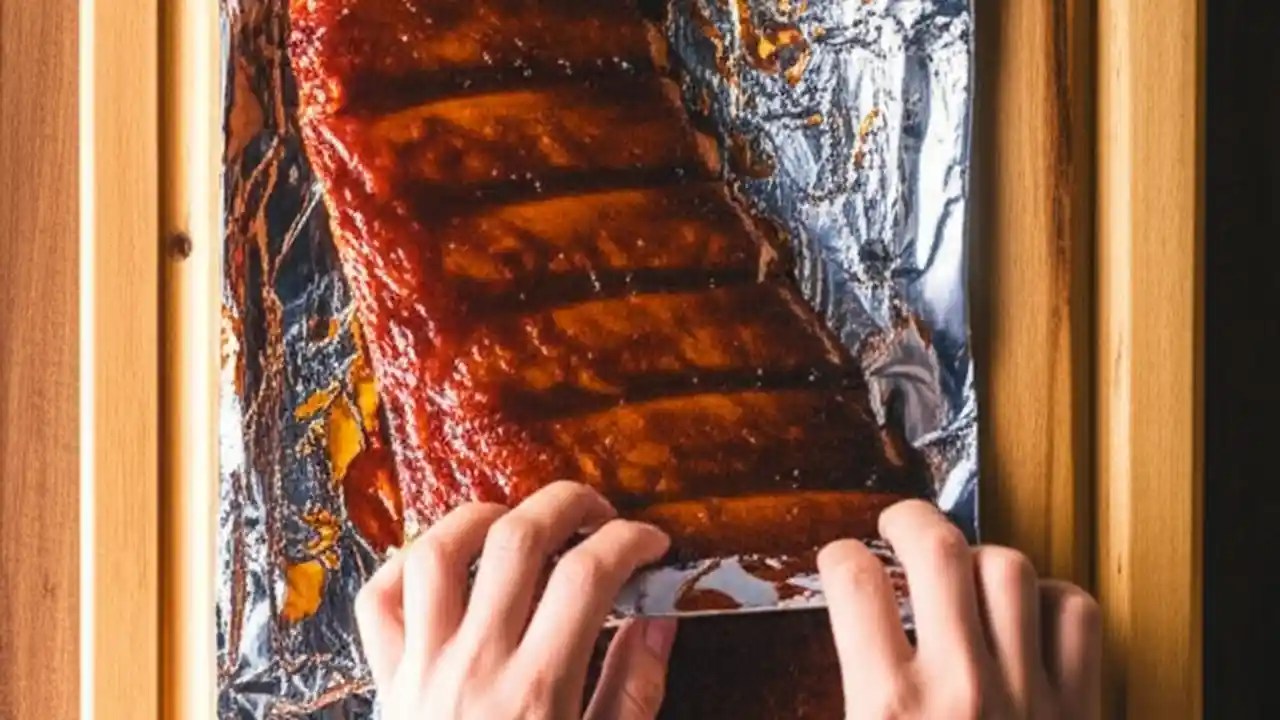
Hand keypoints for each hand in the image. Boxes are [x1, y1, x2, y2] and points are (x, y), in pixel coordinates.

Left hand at [355, 481, 678, 719]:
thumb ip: (631, 692)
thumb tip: (657, 623)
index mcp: (536, 690)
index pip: (588, 577)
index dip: (629, 541)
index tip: (651, 542)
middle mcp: (475, 664)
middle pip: (518, 540)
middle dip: (567, 504)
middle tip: (598, 513)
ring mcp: (421, 666)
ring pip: (438, 551)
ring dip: (484, 516)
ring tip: (520, 520)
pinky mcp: (385, 677)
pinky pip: (380, 598)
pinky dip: (409, 561)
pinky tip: (447, 559)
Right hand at [818, 500, 1101, 719]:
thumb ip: (854, 695)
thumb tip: (847, 640)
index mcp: (888, 708)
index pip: (856, 583)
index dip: (841, 557)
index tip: (844, 560)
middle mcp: (959, 690)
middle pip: (937, 550)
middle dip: (910, 520)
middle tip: (900, 526)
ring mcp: (1027, 695)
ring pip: (1009, 568)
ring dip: (979, 558)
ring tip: (963, 568)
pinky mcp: (1081, 710)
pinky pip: (1074, 614)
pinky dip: (1051, 598)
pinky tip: (1028, 609)